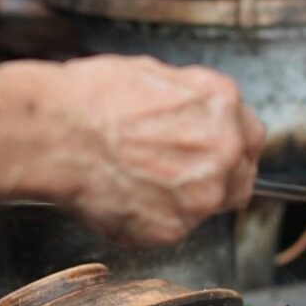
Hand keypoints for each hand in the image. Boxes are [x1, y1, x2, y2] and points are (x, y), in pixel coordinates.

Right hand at [50, 55, 264, 245]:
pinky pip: (173, 229)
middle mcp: (223, 151)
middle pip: (241, 176)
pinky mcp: (173, 230)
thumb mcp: (153, 75)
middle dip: (218, 176)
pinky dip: (154, 219)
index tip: (217, 152)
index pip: (251, 136)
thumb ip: (190, 102)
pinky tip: (125, 197)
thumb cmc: (89, 100)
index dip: (231, 145)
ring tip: (141, 183)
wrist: (54, 135)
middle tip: (179, 173)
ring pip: (210, 206)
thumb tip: (194, 113)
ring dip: (187, 199)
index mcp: (221, 105)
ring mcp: (201, 195)